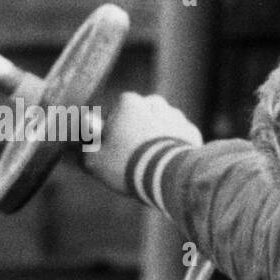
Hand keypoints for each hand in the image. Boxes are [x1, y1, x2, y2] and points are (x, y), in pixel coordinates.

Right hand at [79, 92, 202, 194]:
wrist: (168, 176)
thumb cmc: (127, 164)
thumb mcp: (95, 159)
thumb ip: (88, 143)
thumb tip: (87, 134)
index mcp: (129, 102)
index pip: (117, 112)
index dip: (114, 131)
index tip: (114, 148)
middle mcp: (155, 103)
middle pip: (142, 117)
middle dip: (138, 132)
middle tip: (134, 157)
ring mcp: (177, 117)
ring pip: (162, 126)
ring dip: (157, 140)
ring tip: (152, 164)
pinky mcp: (192, 133)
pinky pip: (179, 139)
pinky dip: (173, 149)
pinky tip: (167, 164)